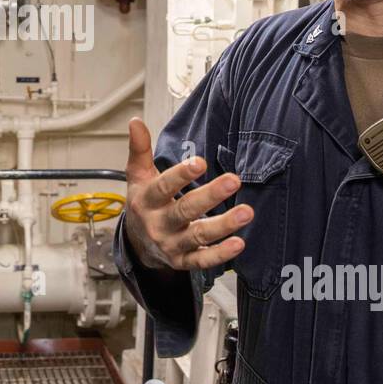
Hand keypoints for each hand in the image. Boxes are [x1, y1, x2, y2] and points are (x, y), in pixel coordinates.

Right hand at [122, 117, 248, 271]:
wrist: (136, 242)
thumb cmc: (144, 201)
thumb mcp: (137, 175)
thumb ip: (139, 149)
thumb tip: (135, 122)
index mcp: (147, 200)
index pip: (163, 186)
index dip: (180, 175)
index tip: (200, 162)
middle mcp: (158, 224)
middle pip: (185, 210)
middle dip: (210, 196)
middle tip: (234, 180)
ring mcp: (170, 244)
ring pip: (198, 236)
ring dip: (224, 225)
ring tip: (247, 212)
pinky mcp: (182, 261)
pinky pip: (202, 260)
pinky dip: (220, 254)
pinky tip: (239, 243)